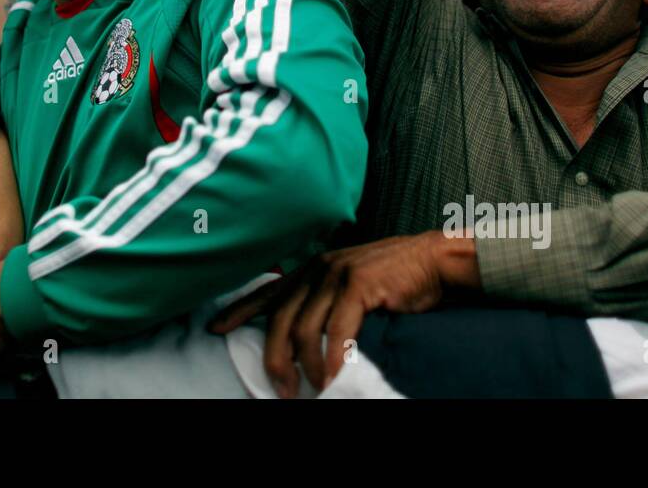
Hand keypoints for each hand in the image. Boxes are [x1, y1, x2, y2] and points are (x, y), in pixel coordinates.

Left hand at [209, 232, 478, 395]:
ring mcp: (336, 274)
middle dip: (276, 358)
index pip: (268, 291)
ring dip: (307, 366)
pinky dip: (333, 356)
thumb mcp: (348, 283)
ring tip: (311, 389)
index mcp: (312, 269)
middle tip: (281, 389)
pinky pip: (336, 329)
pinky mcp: (358, 284)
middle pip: (280, 319)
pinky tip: (332, 374)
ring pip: (305, 328)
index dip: (240, 310)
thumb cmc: (393, 277)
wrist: (431, 258)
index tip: (216, 327)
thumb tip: (302, 336)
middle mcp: (318, 268)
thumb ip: (324, 301)